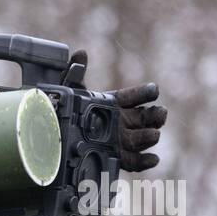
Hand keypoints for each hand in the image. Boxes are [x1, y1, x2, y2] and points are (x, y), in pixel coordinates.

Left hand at [69, 49, 166, 171]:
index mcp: (117, 102)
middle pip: (150, 116)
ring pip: (147, 136)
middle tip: (158, 114)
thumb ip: (74, 75)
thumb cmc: (67, 114)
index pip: (136, 95)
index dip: (146, 92)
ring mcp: (125, 140)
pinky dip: (147, 161)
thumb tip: (80, 54)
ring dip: (151, 135)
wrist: (58, 141)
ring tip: (152, 135)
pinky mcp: (121, 158)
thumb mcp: (69, 95)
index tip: (153, 90)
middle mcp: (125, 120)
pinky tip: (152, 159)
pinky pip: (138, 161)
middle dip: (157, 115)